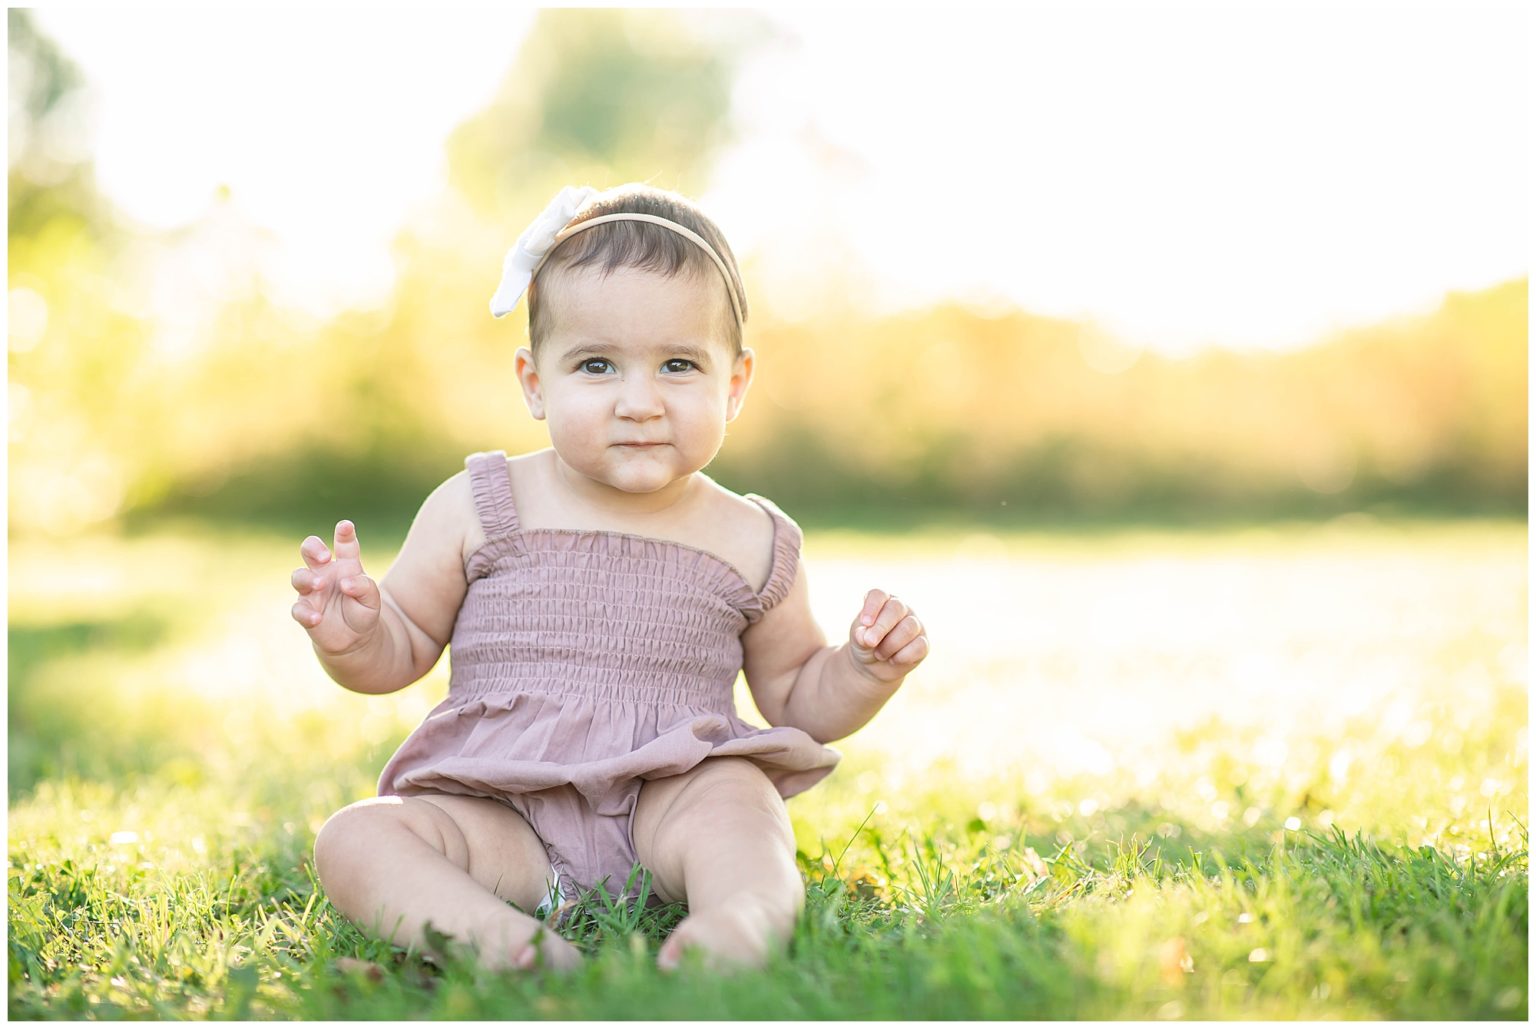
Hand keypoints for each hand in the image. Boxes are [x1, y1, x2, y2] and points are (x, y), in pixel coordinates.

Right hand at [290, 519, 381, 655]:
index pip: (345, 545)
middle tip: (324, 556)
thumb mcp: (371, 599)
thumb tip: (345, 583)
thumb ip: (363, 586)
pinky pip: (298, 609)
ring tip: (320, 585)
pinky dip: (306, 613)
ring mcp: (311, 591)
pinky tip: (317, 618)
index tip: (346, 526)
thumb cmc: (363, 610)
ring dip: (308, 579)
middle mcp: (325, 573)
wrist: (354, 639)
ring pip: (299, 576)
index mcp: (346, 565)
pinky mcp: (305, 611)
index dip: (344, 534)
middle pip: (310, 550)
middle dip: (313, 548)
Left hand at [848, 589, 927, 684]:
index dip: (872, 607)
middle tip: (870, 641)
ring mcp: (915, 625)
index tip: (864, 622)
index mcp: (882, 602)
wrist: (874, 666)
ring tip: (879, 654)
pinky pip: (919, 646)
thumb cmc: (865, 645)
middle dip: (881, 627)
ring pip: (908, 628)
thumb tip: (866, 637)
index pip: (879, 595)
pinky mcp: (923, 643)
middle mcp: (901, 609)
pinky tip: (893, 660)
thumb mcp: (858, 640)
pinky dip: (902, 657)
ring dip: (890, 645)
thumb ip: (860, 636)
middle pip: (896, 608)